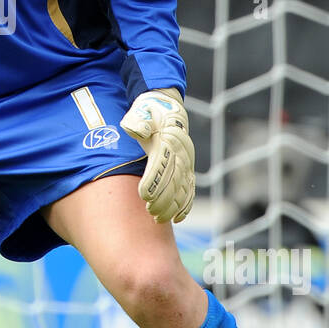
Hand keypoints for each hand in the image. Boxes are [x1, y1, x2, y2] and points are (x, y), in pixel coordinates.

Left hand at [119, 88, 194, 223]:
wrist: (167, 108)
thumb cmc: (148, 112)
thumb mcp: (140, 112)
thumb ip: (138, 121)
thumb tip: (139, 129)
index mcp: (168, 140)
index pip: (162, 164)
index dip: (154, 181)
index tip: (144, 196)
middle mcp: (180, 153)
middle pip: (173, 180)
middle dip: (162, 199)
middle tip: (150, 213)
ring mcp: (186, 162)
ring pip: (182, 189)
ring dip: (171, 206)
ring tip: (158, 219)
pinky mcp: (187, 169)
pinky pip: (190, 190)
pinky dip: (185, 205)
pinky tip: (178, 218)